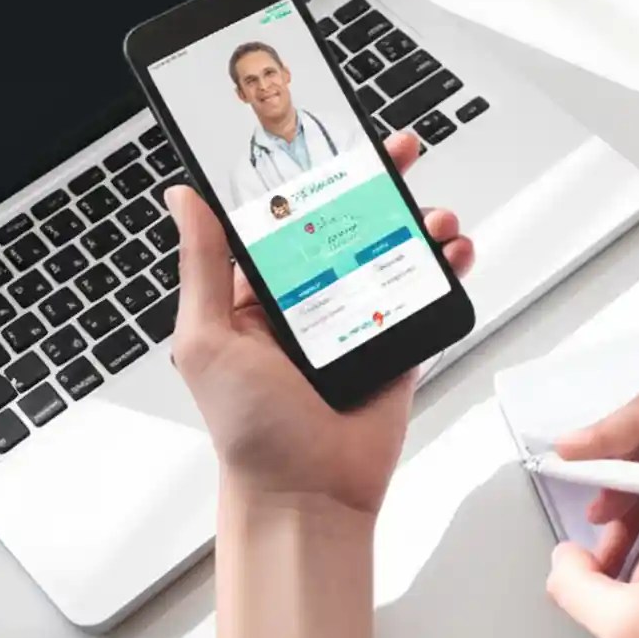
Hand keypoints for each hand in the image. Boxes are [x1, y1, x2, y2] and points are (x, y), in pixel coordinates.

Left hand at [165, 132, 473, 513]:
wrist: (309, 495)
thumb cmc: (249, 431)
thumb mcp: (207, 339)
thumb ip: (203, 266)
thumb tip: (184, 199)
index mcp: (259, 295)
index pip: (288, 218)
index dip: (313, 176)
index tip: (331, 142)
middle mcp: (311, 302)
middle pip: (351, 225)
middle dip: (379, 186)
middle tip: (400, 154)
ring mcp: (359, 322)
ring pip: (395, 254)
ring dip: (420, 225)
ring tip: (435, 217)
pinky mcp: (399, 347)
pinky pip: (426, 298)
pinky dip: (447, 270)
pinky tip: (455, 253)